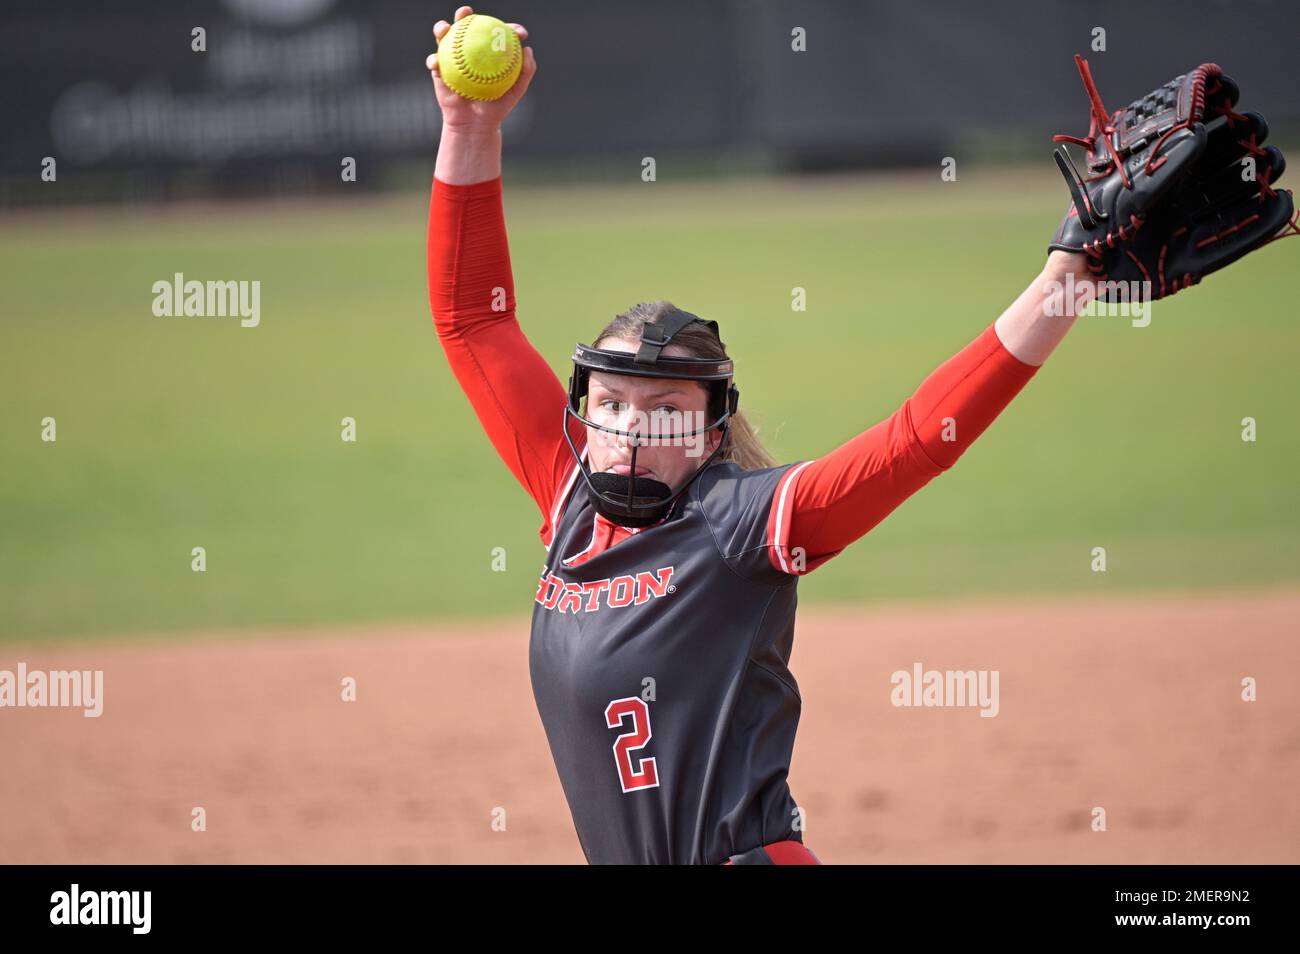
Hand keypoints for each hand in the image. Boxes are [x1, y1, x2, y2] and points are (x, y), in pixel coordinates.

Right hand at [427, 6, 536, 131]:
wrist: (475, 125)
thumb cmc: (497, 108)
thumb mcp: (516, 92)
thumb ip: (526, 71)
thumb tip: (527, 48)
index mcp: (487, 51)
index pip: (494, 33)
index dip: (504, 26)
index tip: (515, 30)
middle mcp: (469, 51)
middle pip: (464, 27)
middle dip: (464, 15)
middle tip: (467, 12)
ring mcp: (452, 58)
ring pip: (444, 38)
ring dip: (441, 28)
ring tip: (444, 28)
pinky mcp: (439, 70)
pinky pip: (433, 62)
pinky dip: (433, 60)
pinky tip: (435, 62)